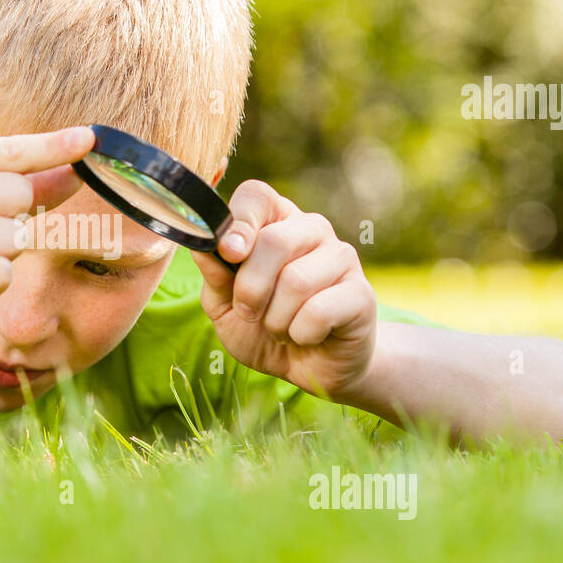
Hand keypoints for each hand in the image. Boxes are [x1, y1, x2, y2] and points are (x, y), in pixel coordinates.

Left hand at [190, 180, 377, 399]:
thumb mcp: (225, 306)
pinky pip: (318, 311)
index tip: (229, 252)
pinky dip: (300, 334)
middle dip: (250, 287)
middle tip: (248, 312)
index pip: (256, 195)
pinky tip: (307, 336)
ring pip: (295, 280)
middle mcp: (312, 229)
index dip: (239, 221)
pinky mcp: (361, 294)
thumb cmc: (264, 328)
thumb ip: (214, 276)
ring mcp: (342, 257)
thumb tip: (200, 244)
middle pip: (274, 240)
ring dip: (274, 319)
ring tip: (281, 328)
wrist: (310, 368)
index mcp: (275, 222)